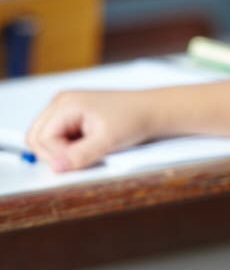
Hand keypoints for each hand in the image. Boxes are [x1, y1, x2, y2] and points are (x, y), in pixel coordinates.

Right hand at [26, 90, 154, 171]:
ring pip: (45, 139)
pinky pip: (58, 137)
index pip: (40, 139)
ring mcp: (65, 107)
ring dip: (62, 150)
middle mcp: (60, 102)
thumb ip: (79, 155)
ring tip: (89, 147)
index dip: (57, 156)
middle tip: (82, 156)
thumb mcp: (107, 140)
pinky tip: (89, 143)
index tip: (80, 160)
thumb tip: (54, 167)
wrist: (152, 111)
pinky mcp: (72, 115)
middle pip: (36, 138)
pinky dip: (68, 146)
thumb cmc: (133, 119)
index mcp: (65, 103)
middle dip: (54, 153)